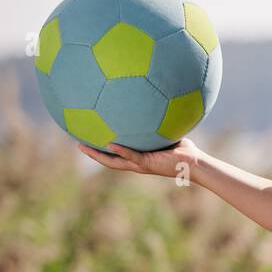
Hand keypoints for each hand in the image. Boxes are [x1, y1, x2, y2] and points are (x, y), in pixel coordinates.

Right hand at [76, 137, 201, 177]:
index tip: (89, 141)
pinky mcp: (148, 163)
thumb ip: (158, 125)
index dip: (102, 151)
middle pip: (108, 161)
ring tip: (83, 146)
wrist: (195, 163)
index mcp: (139, 159)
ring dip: (97, 155)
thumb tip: (155, 107)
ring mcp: (141, 164)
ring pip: (113, 162)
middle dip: (92, 154)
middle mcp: (137, 163)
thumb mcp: (168, 135)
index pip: (116, 156)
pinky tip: (109, 144)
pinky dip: (120, 151)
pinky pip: (131, 156)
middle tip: (77, 144)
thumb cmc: (185, 150)